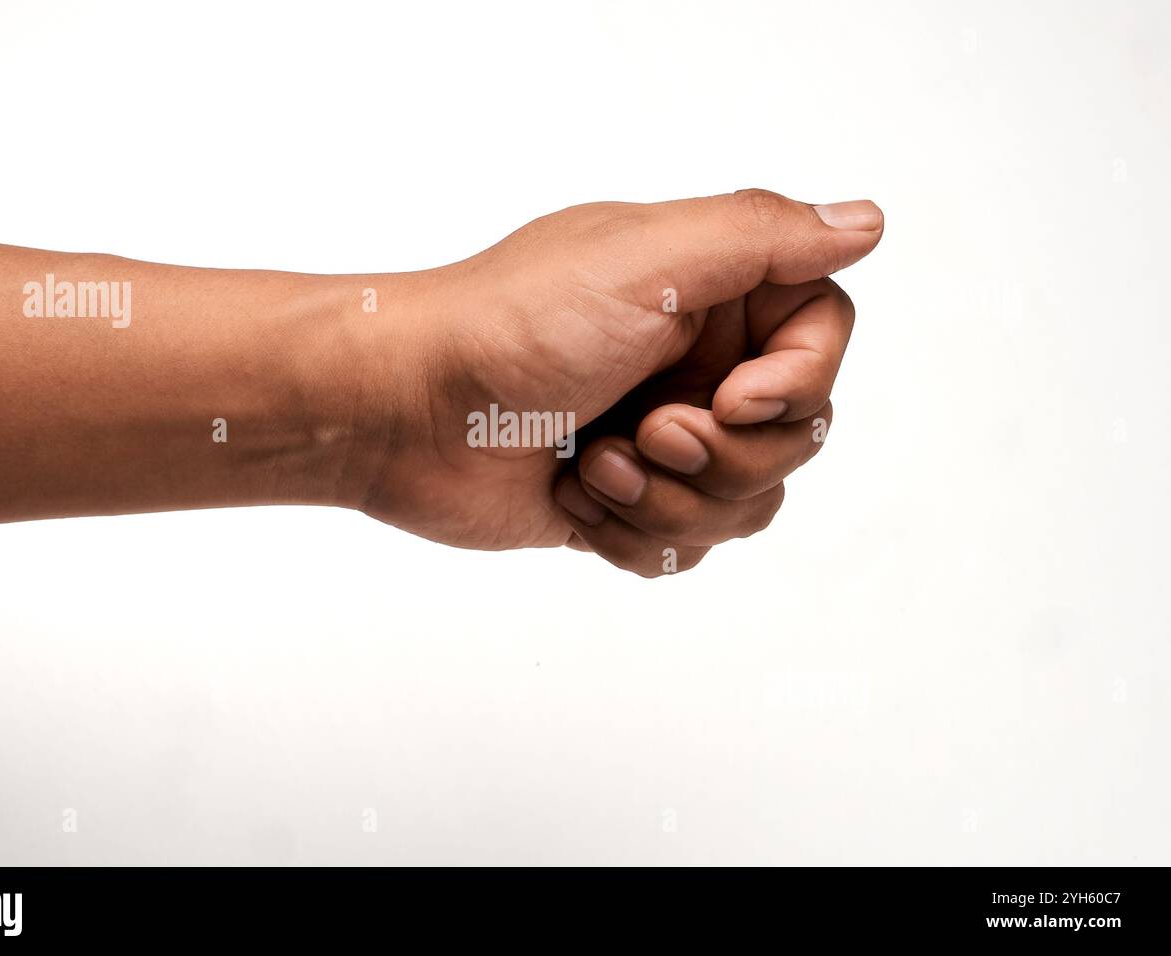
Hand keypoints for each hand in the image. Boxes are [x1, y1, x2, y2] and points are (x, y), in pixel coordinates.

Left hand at [354, 189, 883, 575]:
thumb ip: (764, 238)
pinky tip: (572, 495)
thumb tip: (868, 222)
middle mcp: (693, 361)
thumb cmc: (506, 326)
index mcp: (709, 290)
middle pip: (794, 436)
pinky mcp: (625, 500)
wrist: (398, 412)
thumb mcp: (645, 260)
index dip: (796, 384)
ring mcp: (660, 435)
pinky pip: (687, 546)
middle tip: (644, 431)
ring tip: (593, 464)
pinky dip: (633, 534)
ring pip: (748, 504)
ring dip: (670, 499)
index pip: (823, 337)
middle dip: (721, 457)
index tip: (729, 399)